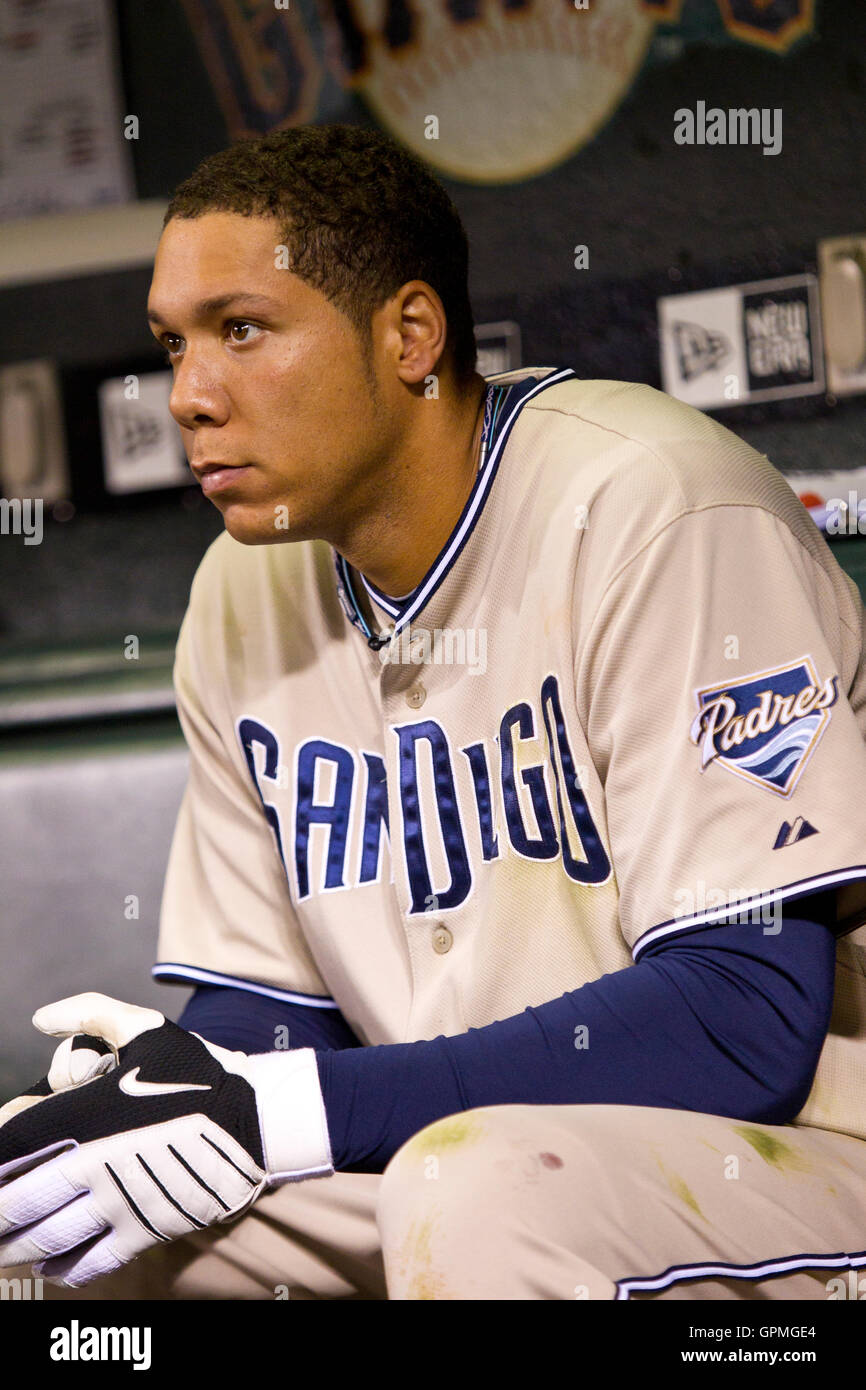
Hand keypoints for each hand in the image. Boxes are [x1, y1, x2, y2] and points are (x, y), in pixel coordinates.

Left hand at [0, 993, 332, 1286]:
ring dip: (13, 1246)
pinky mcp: (144, 1229)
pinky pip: (89, 1262)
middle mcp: (93, 1163)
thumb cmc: (198, 1070)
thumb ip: (90, 1013)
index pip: (10, 1145)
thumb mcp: (146, 1028)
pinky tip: (50, 1262)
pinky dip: (61, 1267)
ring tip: (2, 1247)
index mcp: (86, 1113)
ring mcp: (118, 1202)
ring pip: (45, 1238)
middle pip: (16, 1202)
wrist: (257, 1116)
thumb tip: (42, 1018)